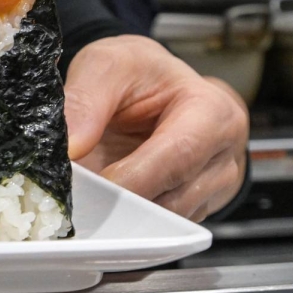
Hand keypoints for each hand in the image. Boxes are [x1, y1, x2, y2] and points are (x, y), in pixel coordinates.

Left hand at [63, 35, 248, 221]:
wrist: (153, 86)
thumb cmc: (140, 73)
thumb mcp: (106, 65)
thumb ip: (85, 99)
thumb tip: (71, 145)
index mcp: (211, 112)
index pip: (179, 155)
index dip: (135, 175)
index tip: (96, 182)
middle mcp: (221, 155)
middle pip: (175, 196)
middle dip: (124, 199)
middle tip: (82, 192)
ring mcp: (212, 188)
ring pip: (167, 220)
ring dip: (125, 213)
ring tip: (90, 191)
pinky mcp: (193, 208)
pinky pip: (162, 227)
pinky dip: (130, 218)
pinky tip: (106, 199)